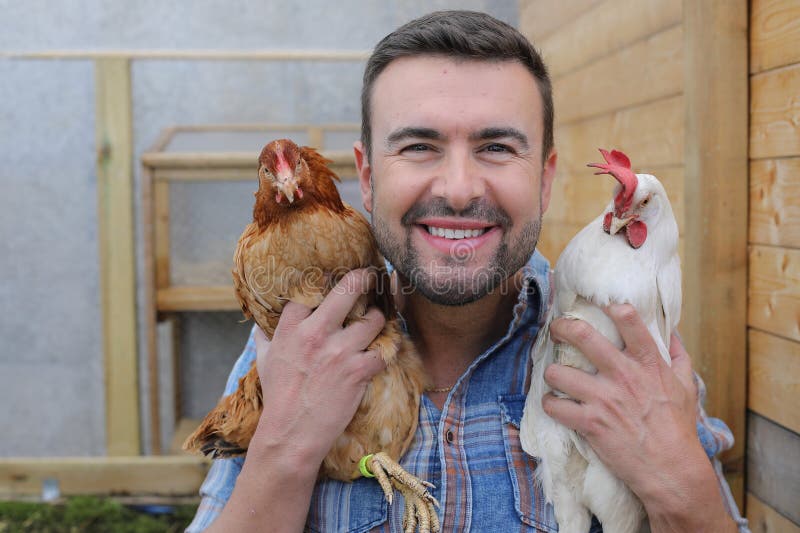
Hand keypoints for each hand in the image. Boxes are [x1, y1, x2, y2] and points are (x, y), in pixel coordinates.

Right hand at [253, 268, 387, 467]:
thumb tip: (259, 326)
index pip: (312, 289)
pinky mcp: (358, 371)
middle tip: (372, 275)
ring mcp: (339, 351)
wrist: (291, 434)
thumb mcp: (265, 361)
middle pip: (348, 289)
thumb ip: (265, 338)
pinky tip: (385, 349)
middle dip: (364, 278)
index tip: (337, 276)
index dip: (327, 279)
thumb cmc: (278, 397)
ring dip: (379, 318)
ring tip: (378, 319)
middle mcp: (316, 333)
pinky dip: (387, 350)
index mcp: (291, 327)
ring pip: (373, 319)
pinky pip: (384, 350)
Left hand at [540, 305, 720, 515]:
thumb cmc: (679, 429)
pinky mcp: (589, 423)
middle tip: (557, 330)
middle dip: (562, 327)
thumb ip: (678, 356)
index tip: (599, 306)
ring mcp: (604, 398)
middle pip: (582, 335)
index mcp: (648, 363)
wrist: (672, 471)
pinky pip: (553, 405)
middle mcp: (623, 375)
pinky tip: (555, 405)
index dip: (609, 307)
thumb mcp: (687, 387)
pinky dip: (550, 404)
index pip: (628, 320)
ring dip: (551, 373)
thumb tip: (673, 332)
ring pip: (556, 371)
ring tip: (555, 377)